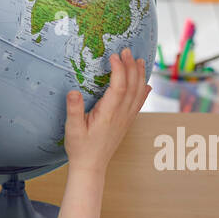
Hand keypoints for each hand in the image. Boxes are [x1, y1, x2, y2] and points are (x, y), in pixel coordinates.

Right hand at [64, 49, 149, 173]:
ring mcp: (126, 119)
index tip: (114, 56)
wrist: (91, 166)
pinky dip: (144, 92)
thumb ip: (73, 110)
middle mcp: (121, 115)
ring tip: (138, 60)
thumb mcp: (72, 129)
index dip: (119, 70)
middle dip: (131, 67)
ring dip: (140, 76)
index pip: (119, 88)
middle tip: (127, 50)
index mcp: (108, 115)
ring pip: (138, 94)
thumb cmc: (80, 147)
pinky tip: (147, 85)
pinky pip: (139, 104)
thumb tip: (73, 91)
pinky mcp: (126, 122)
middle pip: (132, 87)